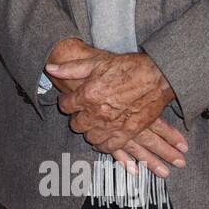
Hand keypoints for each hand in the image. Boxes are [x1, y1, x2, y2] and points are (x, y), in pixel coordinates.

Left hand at [49, 49, 175, 146]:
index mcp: (88, 94)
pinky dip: (104, 144)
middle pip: (76, 124)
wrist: (158, 76)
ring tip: (94, 123)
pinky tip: (104, 138)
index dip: (67, 102)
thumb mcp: (97, 62)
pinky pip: (109, 147)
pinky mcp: (127, 133)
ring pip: (91, 138)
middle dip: (78, 117)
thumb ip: (71, 69)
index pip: (65, 106)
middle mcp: (98, 113)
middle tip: (83, 111)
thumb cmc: (128, 66)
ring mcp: (113, 125)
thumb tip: (50, 68)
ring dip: (90, 131)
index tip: (71, 100)